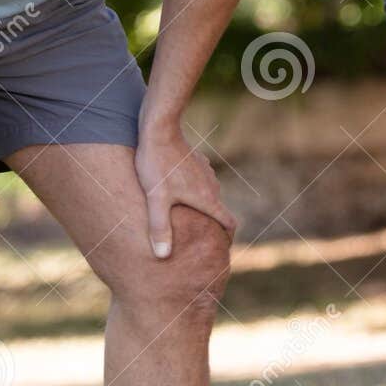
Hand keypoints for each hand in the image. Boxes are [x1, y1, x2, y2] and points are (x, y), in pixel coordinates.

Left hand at [135, 132, 238, 258]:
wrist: (160, 129)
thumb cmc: (157, 165)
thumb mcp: (156, 199)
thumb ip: (160, 228)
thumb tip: (162, 256)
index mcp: (207, 198)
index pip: (229, 223)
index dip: (228, 239)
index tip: (221, 249)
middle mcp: (211, 186)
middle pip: (217, 211)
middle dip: (210, 226)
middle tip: (195, 240)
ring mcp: (205, 173)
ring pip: (208, 196)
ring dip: (200, 207)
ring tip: (182, 217)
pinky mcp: (197, 163)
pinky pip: (199, 183)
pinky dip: (192, 192)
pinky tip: (174, 193)